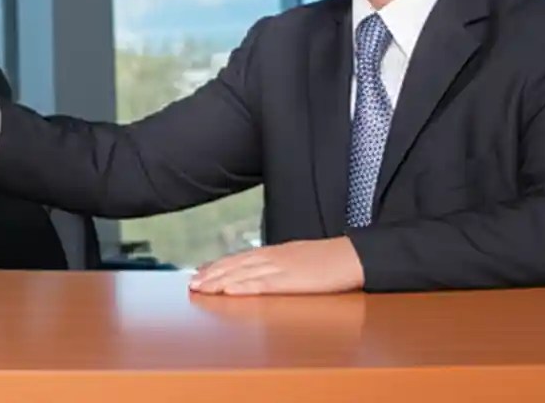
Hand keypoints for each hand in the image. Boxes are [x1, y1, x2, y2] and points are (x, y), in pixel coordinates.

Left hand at [188, 237, 364, 294]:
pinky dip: (242, 287)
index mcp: (274, 253)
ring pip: (242, 274)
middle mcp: (272, 258)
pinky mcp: (291, 281)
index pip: (239, 259)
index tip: (199, 272)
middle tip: (191, 284)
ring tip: (200, 288)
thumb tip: (261, 272)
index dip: (217, 266)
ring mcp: (280, 268)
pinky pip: (262, 284)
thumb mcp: (298, 259)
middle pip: (234, 265)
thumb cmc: (329, 260)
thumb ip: (279, 264)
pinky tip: (228, 292)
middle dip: (211, 275)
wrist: (353, 256)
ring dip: (218, 281)